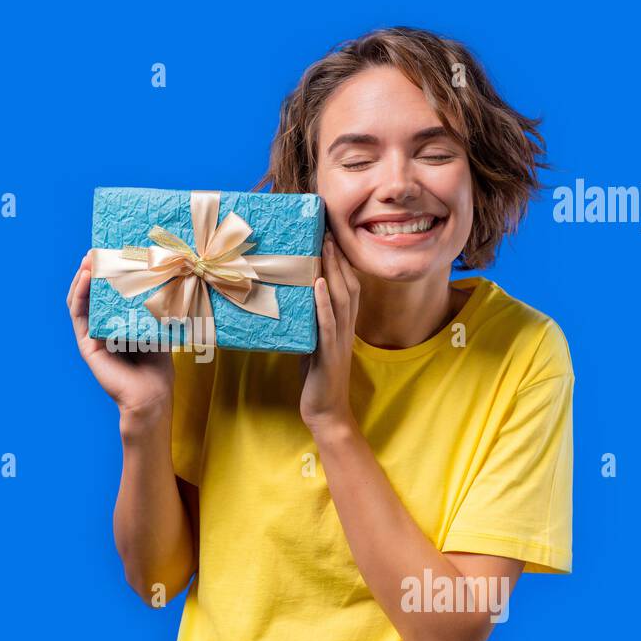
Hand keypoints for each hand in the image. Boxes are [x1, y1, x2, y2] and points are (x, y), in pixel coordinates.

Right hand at [67, 250, 174, 421]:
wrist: (152, 395)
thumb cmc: (158, 364)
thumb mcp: (158, 325)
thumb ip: (155, 304)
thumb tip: (165, 273)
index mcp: (117, 321)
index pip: (108, 291)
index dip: (108, 270)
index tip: (113, 249)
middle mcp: (101, 326)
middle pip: (92, 292)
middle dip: (94, 268)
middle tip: (99, 248)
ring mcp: (91, 335)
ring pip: (80, 299)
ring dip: (83, 277)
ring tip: (89, 258)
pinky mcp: (86, 344)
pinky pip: (78, 314)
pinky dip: (80, 293)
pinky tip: (85, 277)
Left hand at [300, 231, 360, 433]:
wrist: (325, 411)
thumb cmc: (316, 377)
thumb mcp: (310, 342)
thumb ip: (307, 321)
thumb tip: (292, 299)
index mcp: (342, 324)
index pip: (347, 285)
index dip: (342, 260)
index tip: (330, 235)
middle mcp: (345, 328)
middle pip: (348, 285)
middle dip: (338, 257)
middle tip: (328, 230)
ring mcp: (339, 340)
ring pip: (342, 299)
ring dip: (334, 271)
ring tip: (326, 247)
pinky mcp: (329, 353)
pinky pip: (328, 324)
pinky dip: (325, 302)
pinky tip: (319, 284)